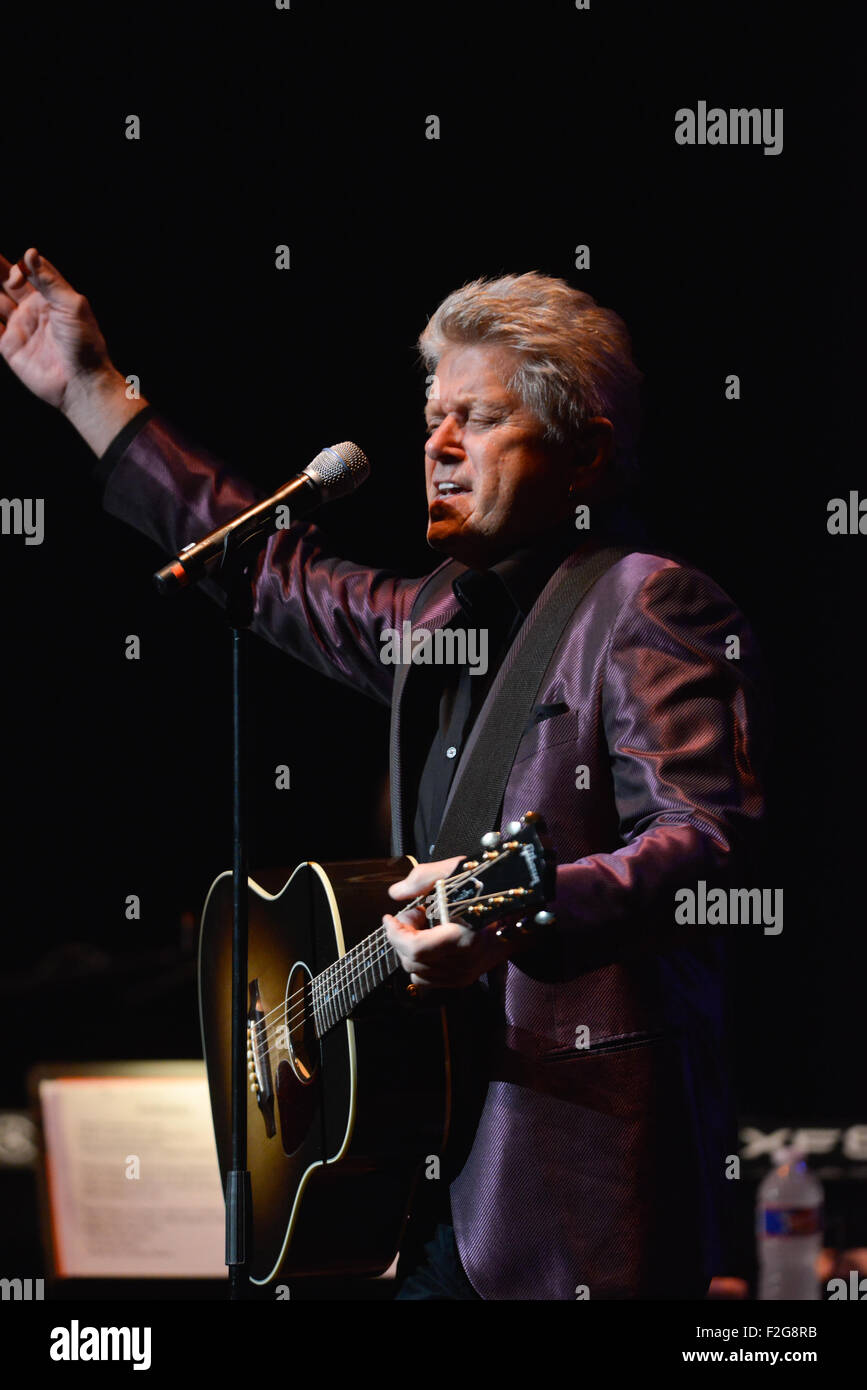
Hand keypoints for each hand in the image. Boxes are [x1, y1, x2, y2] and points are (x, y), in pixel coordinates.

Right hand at [0, 246, 144, 451]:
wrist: (81, 382)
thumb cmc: (85, 344)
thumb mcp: (72, 305)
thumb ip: (50, 280)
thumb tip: (31, 253)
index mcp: (50, 298)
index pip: (28, 271)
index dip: (21, 266)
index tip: (20, 274)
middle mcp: (32, 310)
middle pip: (6, 281)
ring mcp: (20, 328)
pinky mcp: (10, 347)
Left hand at [384, 857, 515, 989]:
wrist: (520, 902)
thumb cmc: (489, 883)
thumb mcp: (453, 871)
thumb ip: (421, 880)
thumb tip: (396, 893)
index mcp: (464, 937)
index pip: (415, 948)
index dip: (395, 933)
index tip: (389, 917)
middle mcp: (465, 961)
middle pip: (412, 962)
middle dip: (401, 938)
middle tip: (412, 915)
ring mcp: (466, 972)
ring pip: (418, 974)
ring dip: (410, 952)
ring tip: (421, 928)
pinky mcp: (467, 977)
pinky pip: (430, 980)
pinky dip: (420, 965)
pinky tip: (428, 943)